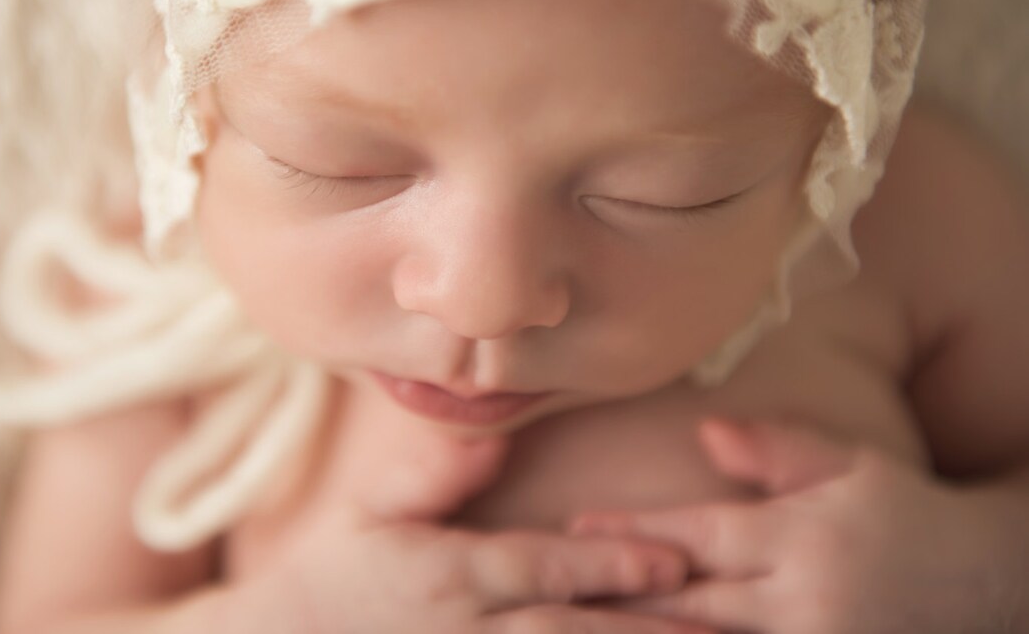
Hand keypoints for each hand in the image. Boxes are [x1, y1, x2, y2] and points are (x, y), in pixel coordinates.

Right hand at [226, 384, 707, 633]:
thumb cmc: (329, 580)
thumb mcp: (371, 514)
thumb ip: (433, 477)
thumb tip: (491, 440)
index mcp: (452, 574)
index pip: (545, 566)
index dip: (612, 562)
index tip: (673, 560)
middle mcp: (465, 630)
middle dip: (648, 633)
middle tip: (724, 628)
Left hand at [572, 418, 1006, 633]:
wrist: (989, 582)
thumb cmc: (904, 512)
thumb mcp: (849, 464)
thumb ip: (775, 449)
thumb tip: (706, 434)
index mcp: (798, 538)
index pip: (696, 536)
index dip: (632, 532)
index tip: (574, 524)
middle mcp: (799, 603)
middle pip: (687, 606)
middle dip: (618, 601)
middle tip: (551, 595)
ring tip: (581, 629)